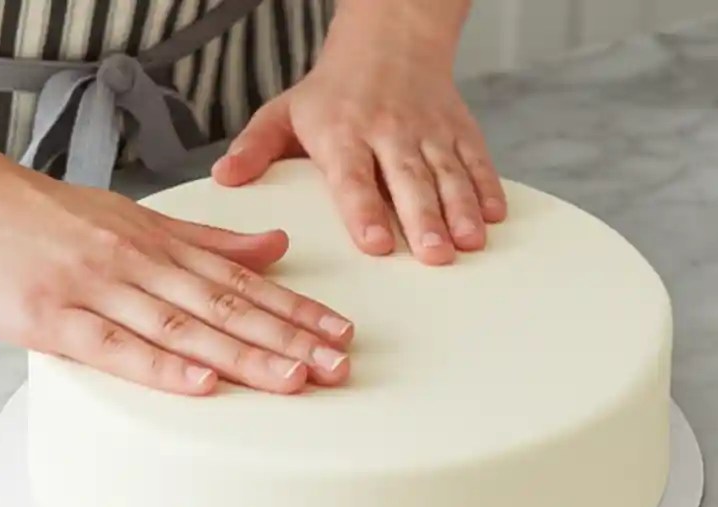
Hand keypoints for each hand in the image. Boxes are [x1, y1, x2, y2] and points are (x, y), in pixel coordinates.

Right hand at [0, 161, 352, 395]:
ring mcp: (94, 290)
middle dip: (286, 338)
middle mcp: (136, 263)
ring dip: (243, 355)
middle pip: (224, 306)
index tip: (339, 333)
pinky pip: (114, 347)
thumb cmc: (40, 212)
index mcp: (156, 243)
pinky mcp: (49, 318)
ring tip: (296, 379)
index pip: (240, 281)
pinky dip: (161, 366)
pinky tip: (203, 384)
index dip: (294, 309)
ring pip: (181, 327)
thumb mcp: (131, 217)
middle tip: (338, 366)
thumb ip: (205, 240)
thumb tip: (275, 248)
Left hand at [211, 6, 506, 265]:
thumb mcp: (283, 111)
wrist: (390, 38)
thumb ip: (255, 148)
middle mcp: (389, 132)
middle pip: (408, 180)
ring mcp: (428, 131)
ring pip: (447, 172)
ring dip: (460, 209)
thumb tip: (223, 178)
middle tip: (433, 256)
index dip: (365, 210)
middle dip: (423, 218)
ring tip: (468, 244)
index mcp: (342, 133)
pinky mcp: (458, 129)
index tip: (375, 243)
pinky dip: (488, 186)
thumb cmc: (332, 90)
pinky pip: (476, 158)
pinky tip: (493, 218)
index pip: (354, 177)